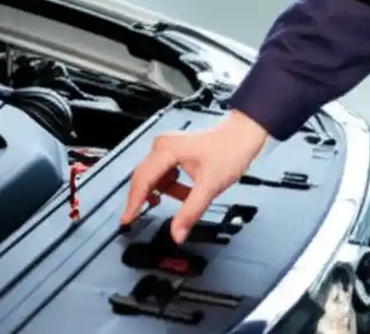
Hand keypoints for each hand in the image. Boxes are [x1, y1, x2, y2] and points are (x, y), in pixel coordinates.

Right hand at [121, 109, 268, 243]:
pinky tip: (184, 192)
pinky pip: (163, 173)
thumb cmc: (229, 153)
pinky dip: (170, 186)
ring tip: (177, 201)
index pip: (142, 181)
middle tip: (137, 220)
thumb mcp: (209, 187)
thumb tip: (176, 234)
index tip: (126, 221)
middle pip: (143, 178)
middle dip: (142, 199)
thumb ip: (190, 212)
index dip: (133, 203)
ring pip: (153, 177)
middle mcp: (162, 146)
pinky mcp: (173, 151)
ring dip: (162, 192)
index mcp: (166, 150)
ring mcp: (167, 147)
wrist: (243, 136)